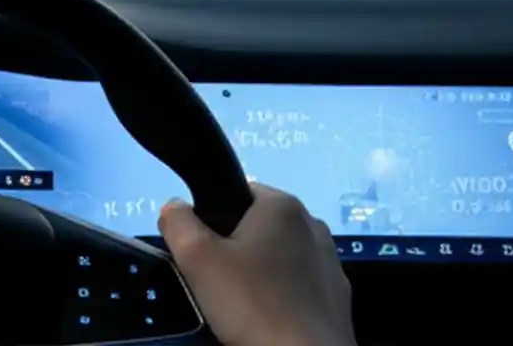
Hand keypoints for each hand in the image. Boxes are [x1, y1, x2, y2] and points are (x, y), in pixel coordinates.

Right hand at [159, 183, 354, 345]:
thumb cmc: (251, 302)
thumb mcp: (196, 257)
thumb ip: (177, 222)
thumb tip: (175, 207)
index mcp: (282, 205)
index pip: (238, 192)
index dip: (214, 218)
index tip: (204, 251)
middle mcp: (313, 225)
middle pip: (258, 227)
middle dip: (236, 249)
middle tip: (217, 281)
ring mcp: (330, 262)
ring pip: (279, 258)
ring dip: (260, 274)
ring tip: (242, 306)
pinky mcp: (338, 296)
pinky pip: (298, 287)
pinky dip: (281, 297)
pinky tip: (268, 319)